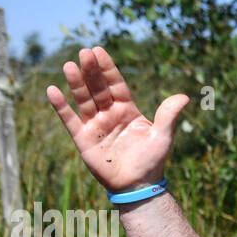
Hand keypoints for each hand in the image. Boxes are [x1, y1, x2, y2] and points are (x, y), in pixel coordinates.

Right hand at [46, 46, 188, 191]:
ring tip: (69, 66)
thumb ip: (169, 115)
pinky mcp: (84, 139)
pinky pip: (70, 120)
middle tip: (84, 53)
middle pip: (98, 88)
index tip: (99, 50)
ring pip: (83, 100)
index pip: (116, 84)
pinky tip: (52, 90)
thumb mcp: (163, 136)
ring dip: (76, 83)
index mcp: (127, 109)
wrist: (139, 185)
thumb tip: (185, 96)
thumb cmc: (152, 160)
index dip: (108, 68)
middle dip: (91, 71)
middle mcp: (109, 114)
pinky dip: (61, 106)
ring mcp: (95, 125)